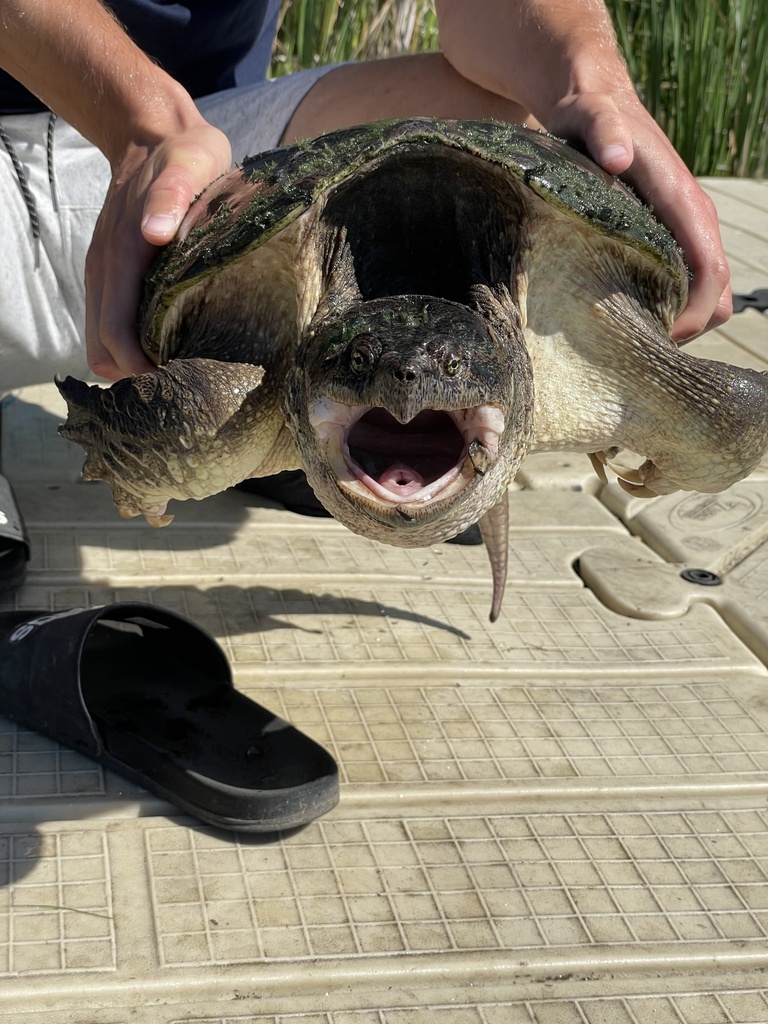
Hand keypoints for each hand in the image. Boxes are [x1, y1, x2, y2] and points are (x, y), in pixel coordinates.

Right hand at [85, 121, 231, 379]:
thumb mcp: (190, 165)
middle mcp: (106, 273)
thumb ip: (173, 197)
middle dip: (138, 379)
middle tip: (185, 387)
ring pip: (104, 344)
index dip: (141, 369)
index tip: (180, 382)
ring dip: (133, 367)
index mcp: (122, 257)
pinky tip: (170, 349)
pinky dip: (133, 347)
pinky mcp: (114, 276)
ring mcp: (106, 275)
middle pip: (104, 352)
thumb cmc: (184, 154)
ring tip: (179, 374)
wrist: (153, 133)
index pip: (115, 336)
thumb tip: (154, 233)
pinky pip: (113, 326)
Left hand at [547, 92, 731, 341]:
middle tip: (633, 346)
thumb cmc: (587, 115)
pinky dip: (666, 308)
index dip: (690, 314)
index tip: (654, 338)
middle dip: (685, 328)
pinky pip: (684, 286)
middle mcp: (693, 221)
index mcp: (682, 202)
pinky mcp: (670, 239)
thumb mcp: (587, 118)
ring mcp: (684, 232)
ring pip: (704, 295)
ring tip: (627, 336)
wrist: (594, 101)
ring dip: (676, 322)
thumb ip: (602, 131)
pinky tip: (624, 315)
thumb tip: (617, 158)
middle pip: (717, 295)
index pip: (710, 272)